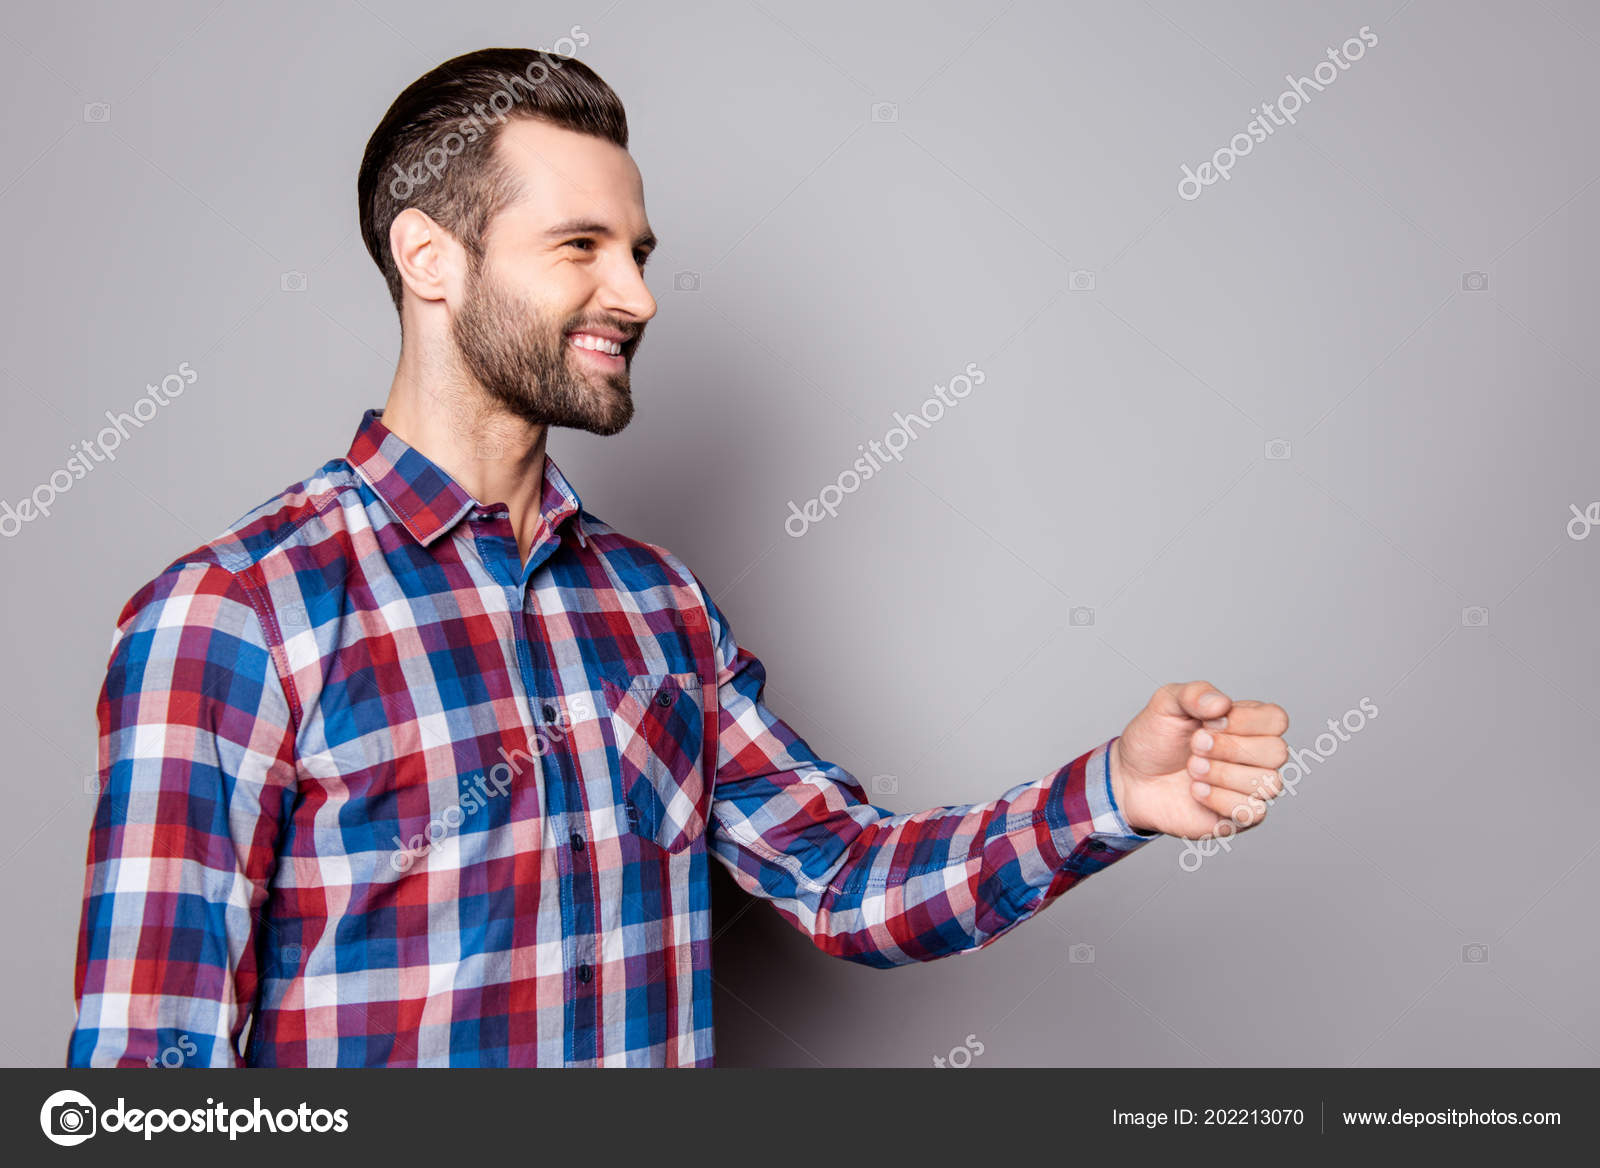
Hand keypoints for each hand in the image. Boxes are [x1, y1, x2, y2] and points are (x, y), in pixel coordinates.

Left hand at [1107, 681, 1288, 839]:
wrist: (1130, 778)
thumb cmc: (1155, 740)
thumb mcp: (1167, 704)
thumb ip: (1194, 694)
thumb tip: (1222, 703)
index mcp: (1247, 723)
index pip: (1276, 720)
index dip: (1244, 721)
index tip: (1208, 722)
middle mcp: (1255, 756)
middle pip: (1277, 752)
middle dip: (1230, 748)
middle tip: (1196, 745)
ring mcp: (1249, 788)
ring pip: (1269, 783)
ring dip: (1223, 774)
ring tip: (1192, 768)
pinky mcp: (1239, 816)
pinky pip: (1254, 812)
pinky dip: (1220, 800)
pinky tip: (1196, 791)